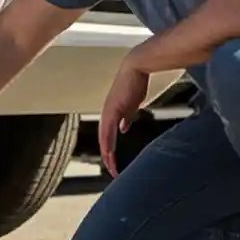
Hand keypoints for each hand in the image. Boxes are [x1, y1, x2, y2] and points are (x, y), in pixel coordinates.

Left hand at [99, 59, 149, 177]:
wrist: (136, 68)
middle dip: (108, 156)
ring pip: (104, 137)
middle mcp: (107, 114)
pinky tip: (110, 151)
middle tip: (112, 171)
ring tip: (111, 166)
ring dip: (107, 153)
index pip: (108, 136)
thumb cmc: (135, 83)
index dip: (110, 150)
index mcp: (112, 114)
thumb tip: (123, 128)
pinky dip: (108, 141)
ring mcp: (108, 111)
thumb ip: (127, 116)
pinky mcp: (113, 109)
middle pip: (104, 140)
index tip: (114, 162)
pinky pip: (108, 129)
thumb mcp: (132, 104)